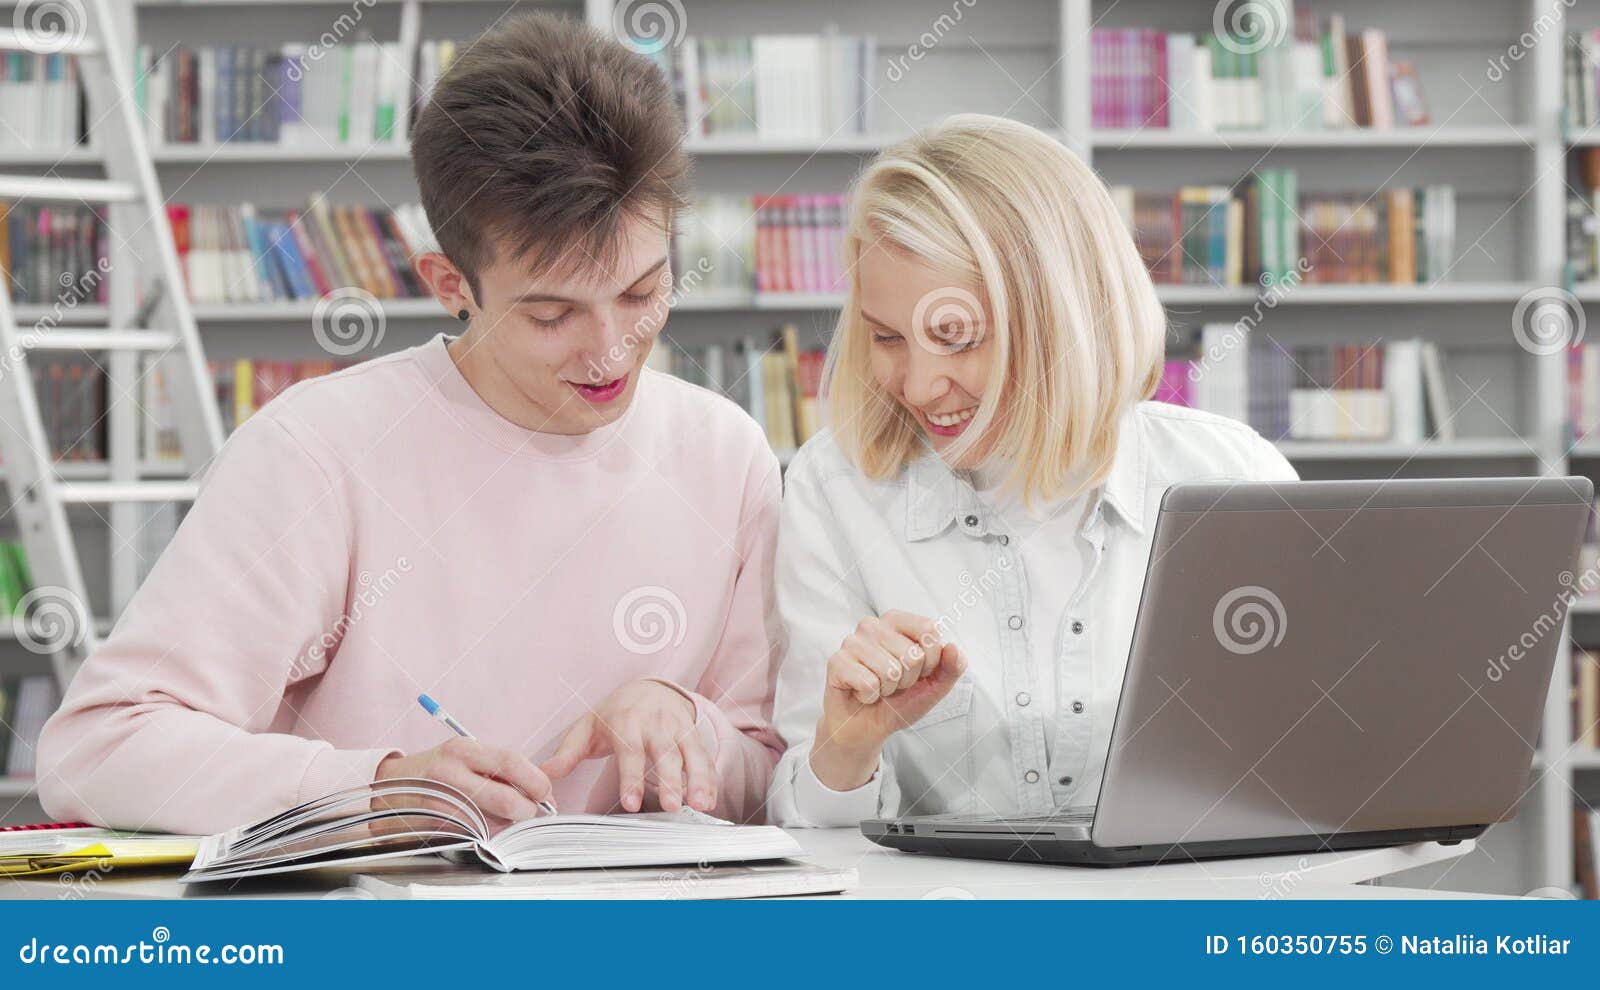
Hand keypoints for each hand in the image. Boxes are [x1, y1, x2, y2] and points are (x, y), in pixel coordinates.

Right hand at [373, 738, 553, 827]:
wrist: (389, 787)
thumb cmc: (438, 769)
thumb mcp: (466, 756)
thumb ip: (501, 769)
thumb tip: (542, 792)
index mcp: (463, 750)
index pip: (511, 762)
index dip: (536, 780)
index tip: (545, 791)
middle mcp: (450, 774)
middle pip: (506, 799)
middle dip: (527, 810)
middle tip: (530, 811)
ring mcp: (441, 803)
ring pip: (493, 822)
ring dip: (508, 824)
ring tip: (504, 816)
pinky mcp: (435, 826)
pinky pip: (475, 835)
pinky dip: (489, 833)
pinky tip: (484, 824)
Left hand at [540, 679, 714, 813]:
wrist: (649, 686)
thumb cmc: (615, 712)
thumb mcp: (587, 726)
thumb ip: (568, 752)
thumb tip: (545, 774)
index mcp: (626, 722)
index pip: (629, 751)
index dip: (631, 777)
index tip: (632, 803)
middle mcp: (655, 723)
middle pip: (665, 752)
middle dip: (670, 780)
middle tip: (671, 806)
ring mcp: (677, 728)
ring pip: (690, 753)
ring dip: (698, 779)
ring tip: (700, 804)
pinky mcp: (693, 734)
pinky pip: (704, 756)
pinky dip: (710, 777)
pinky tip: (710, 798)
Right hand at [809, 610, 967, 790]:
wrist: (867, 727)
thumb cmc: (898, 701)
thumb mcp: (934, 686)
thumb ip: (951, 667)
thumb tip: (953, 648)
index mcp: (897, 621)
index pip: (929, 630)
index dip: (931, 660)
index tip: (919, 672)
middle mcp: (872, 625)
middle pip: (911, 654)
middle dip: (908, 680)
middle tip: (893, 684)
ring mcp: (852, 642)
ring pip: (890, 670)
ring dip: (888, 689)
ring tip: (878, 688)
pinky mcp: (836, 662)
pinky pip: (868, 683)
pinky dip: (869, 697)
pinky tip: (862, 693)